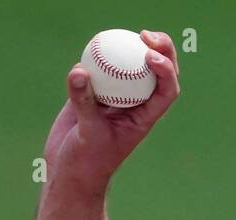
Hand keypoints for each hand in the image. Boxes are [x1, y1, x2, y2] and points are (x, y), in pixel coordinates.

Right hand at [42, 29, 180, 197]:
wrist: (69, 170)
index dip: (166, 70)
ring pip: (130, 66)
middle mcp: (134, 104)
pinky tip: (93, 45)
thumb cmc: (87, 162)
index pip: (167, 91)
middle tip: (145, 34)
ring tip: (121, 33)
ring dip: (131, 47)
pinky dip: (99, 55)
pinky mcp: (95, 92)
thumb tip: (80, 70)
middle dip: (160, 49)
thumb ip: (84, 103)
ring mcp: (116, 96)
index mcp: (144, 117)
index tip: (150, 55)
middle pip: (156, 72)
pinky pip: (101, 68)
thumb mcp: (88, 134)